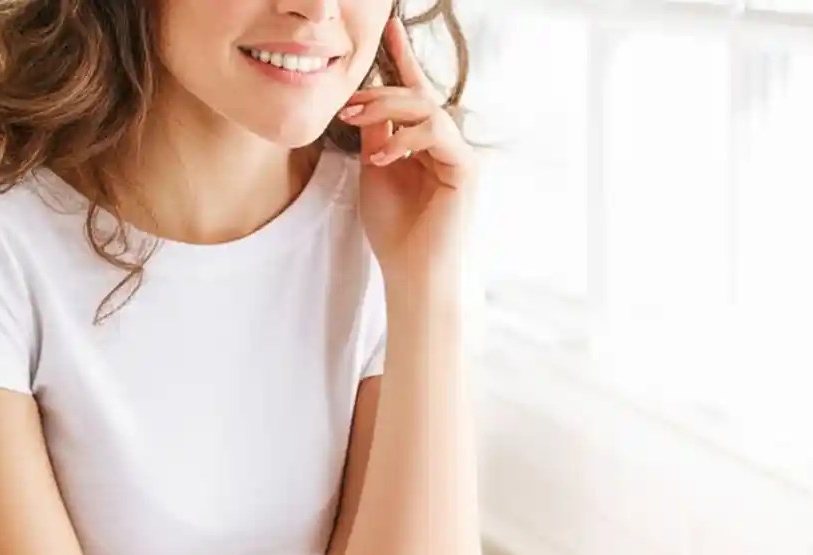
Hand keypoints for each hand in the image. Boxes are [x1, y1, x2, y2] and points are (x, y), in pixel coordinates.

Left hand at [338, 17, 475, 278]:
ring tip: (355, 121)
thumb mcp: (375, 170)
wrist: (411, 270)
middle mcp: (444, 144)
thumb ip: (376, 133)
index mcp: (423, 143)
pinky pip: (438, 134)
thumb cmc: (394, 229)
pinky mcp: (465, 168)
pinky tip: (382, 156)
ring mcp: (457, 154)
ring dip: (388, 109)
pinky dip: (406, 139)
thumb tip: (366, 100)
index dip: (402, 59)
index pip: (413, 93)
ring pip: (427, 109)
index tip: (388, 27)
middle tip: (347, 102)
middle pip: (417, 96)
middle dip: (380, 92)